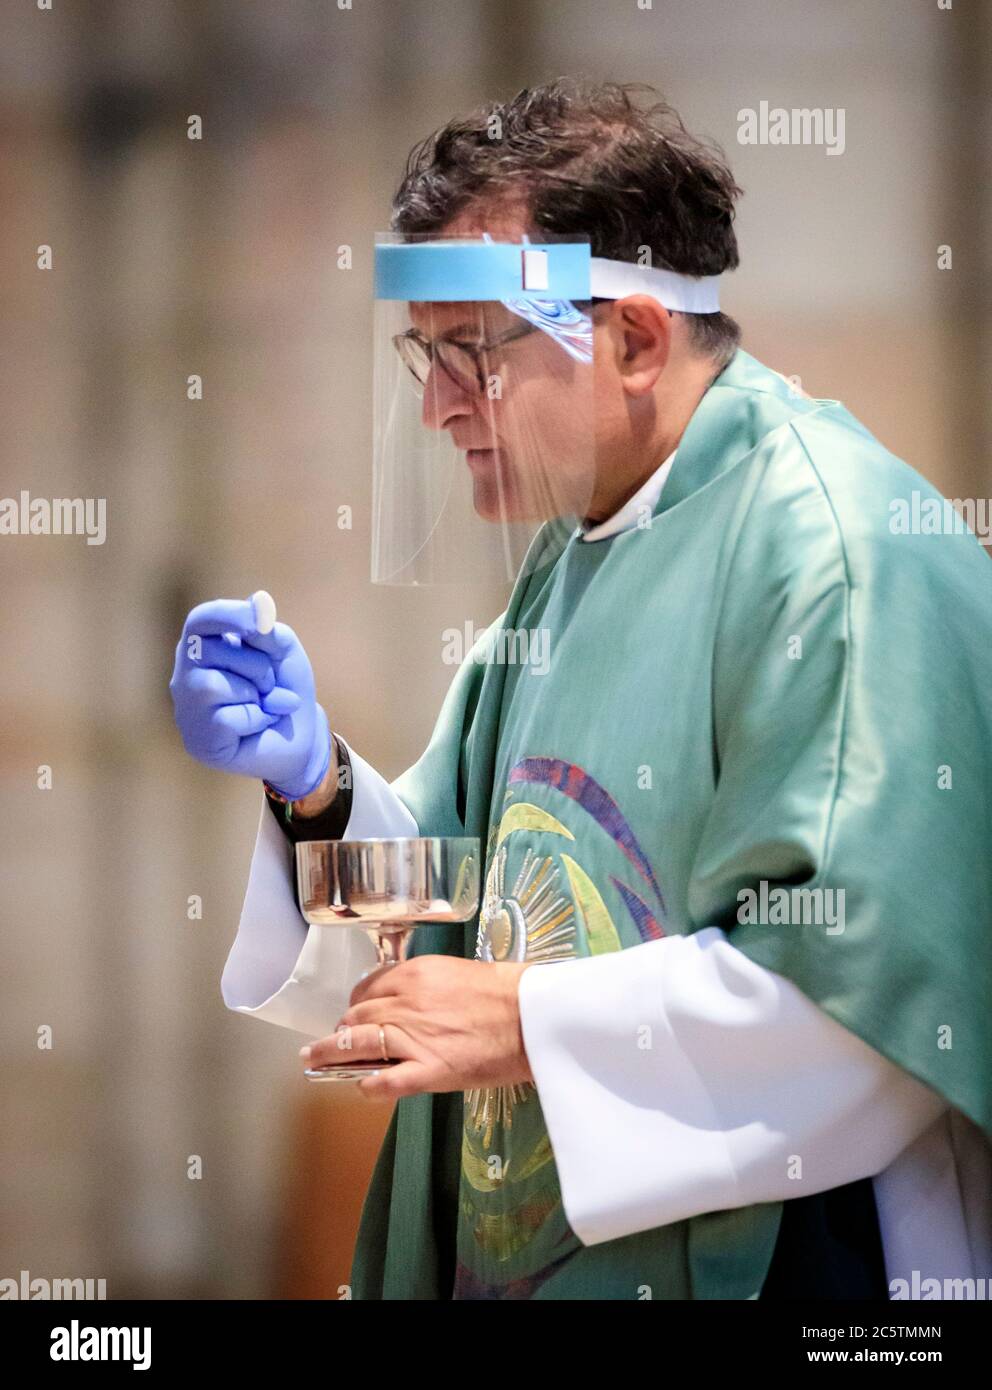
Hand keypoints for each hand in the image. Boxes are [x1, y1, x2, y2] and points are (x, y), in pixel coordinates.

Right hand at [168, 595, 330, 799]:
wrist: (301, 739)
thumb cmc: (284, 689)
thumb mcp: (283, 652)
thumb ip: (267, 630)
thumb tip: (257, 602)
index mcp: (203, 647)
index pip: (199, 621)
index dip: (226, 615)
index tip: (259, 620)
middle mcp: (186, 676)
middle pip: (211, 650)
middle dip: (256, 666)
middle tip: (270, 684)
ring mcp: (188, 709)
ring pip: (213, 684)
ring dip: (254, 693)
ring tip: (263, 705)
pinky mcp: (199, 739)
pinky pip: (227, 717)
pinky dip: (255, 719)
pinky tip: (256, 726)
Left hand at [300, 957, 534, 1099]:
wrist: (531, 1016)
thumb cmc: (502, 992)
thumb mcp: (454, 974)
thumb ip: (422, 986)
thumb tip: (401, 1001)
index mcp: (412, 975)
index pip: (367, 989)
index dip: (355, 1004)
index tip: (353, 1015)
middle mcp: (405, 1003)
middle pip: (357, 1017)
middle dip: (343, 1030)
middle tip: (335, 1041)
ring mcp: (413, 1038)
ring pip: (358, 1045)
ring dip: (332, 1054)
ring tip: (316, 1062)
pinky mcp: (428, 1070)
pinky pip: (385, 1080)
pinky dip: (368, 1084)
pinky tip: (362, 1086)